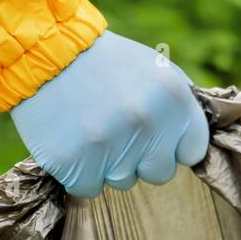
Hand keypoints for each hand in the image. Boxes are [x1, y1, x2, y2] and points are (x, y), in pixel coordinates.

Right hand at [10, 31, 209, 196]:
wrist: (46, 51)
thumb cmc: (108, 62)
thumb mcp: (157, 70)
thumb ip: (180, 106)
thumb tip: (194, 142)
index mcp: (174, 99)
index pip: (193, 152)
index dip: (173, 146)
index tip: (157, 136)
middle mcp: (146, 123)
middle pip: (160, 173)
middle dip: (143, 159)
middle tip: (120, 131)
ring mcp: (108, 145)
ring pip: (123, 182)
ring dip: (110, 164)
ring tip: (93, 129)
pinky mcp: (71, 162)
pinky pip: (89, 188)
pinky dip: (81, 173)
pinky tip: (74, 142)